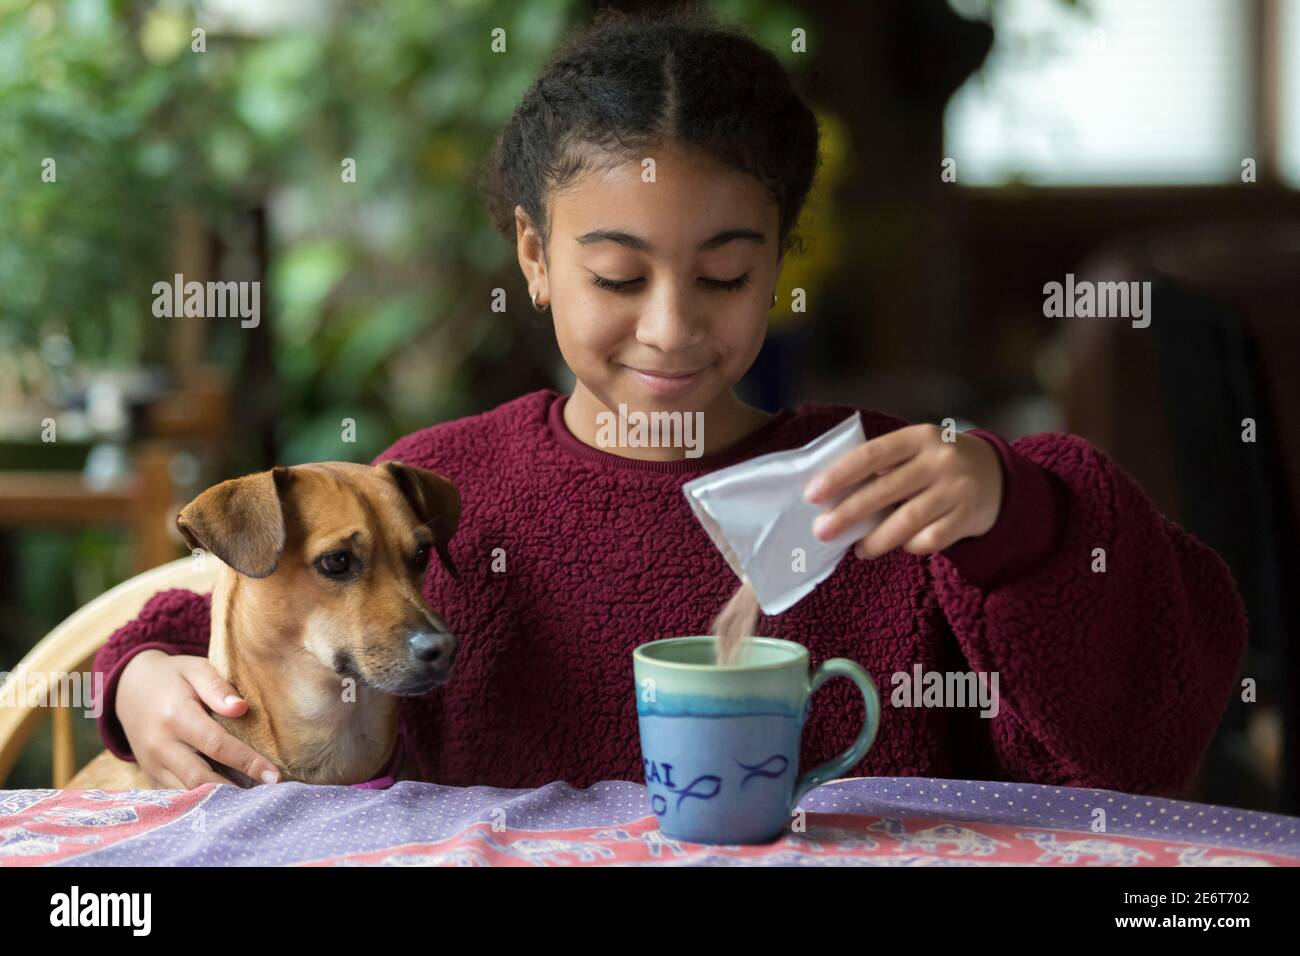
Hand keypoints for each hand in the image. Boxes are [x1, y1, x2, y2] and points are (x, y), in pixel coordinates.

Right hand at [117, 650, 280, 788]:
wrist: (130, 689)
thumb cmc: (172, 677)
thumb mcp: (195, 669)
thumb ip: (217, 686)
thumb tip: (241, 708)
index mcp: (176, 716)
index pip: (217, 745)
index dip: (247, 762)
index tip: (274, 775)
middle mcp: (160, 745)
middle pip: (201, 778)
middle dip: (236, 790)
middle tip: (269, 795)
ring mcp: (152, 764)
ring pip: (187, 792)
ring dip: (220, 799)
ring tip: (252, 799)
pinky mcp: (150, 775)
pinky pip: (176, 795)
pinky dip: (201, 800)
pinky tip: (227, 799)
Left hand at [804, 425, 1003, 558]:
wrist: (997, 476)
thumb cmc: (938, 464)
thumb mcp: (915, 450)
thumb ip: (883, 466)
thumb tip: (831, 497)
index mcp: (918, 437)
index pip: (871, 455)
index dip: (839, 475)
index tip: (812, 495)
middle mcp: (939, 460)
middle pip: (885, 490)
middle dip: (848, 514)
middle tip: (822, 531)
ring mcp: (956, 489)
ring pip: (907, 520)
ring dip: (876, 540)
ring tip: (858, 550)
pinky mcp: (967, 517)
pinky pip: (930, 539)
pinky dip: (910, 546)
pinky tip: (900, 546)